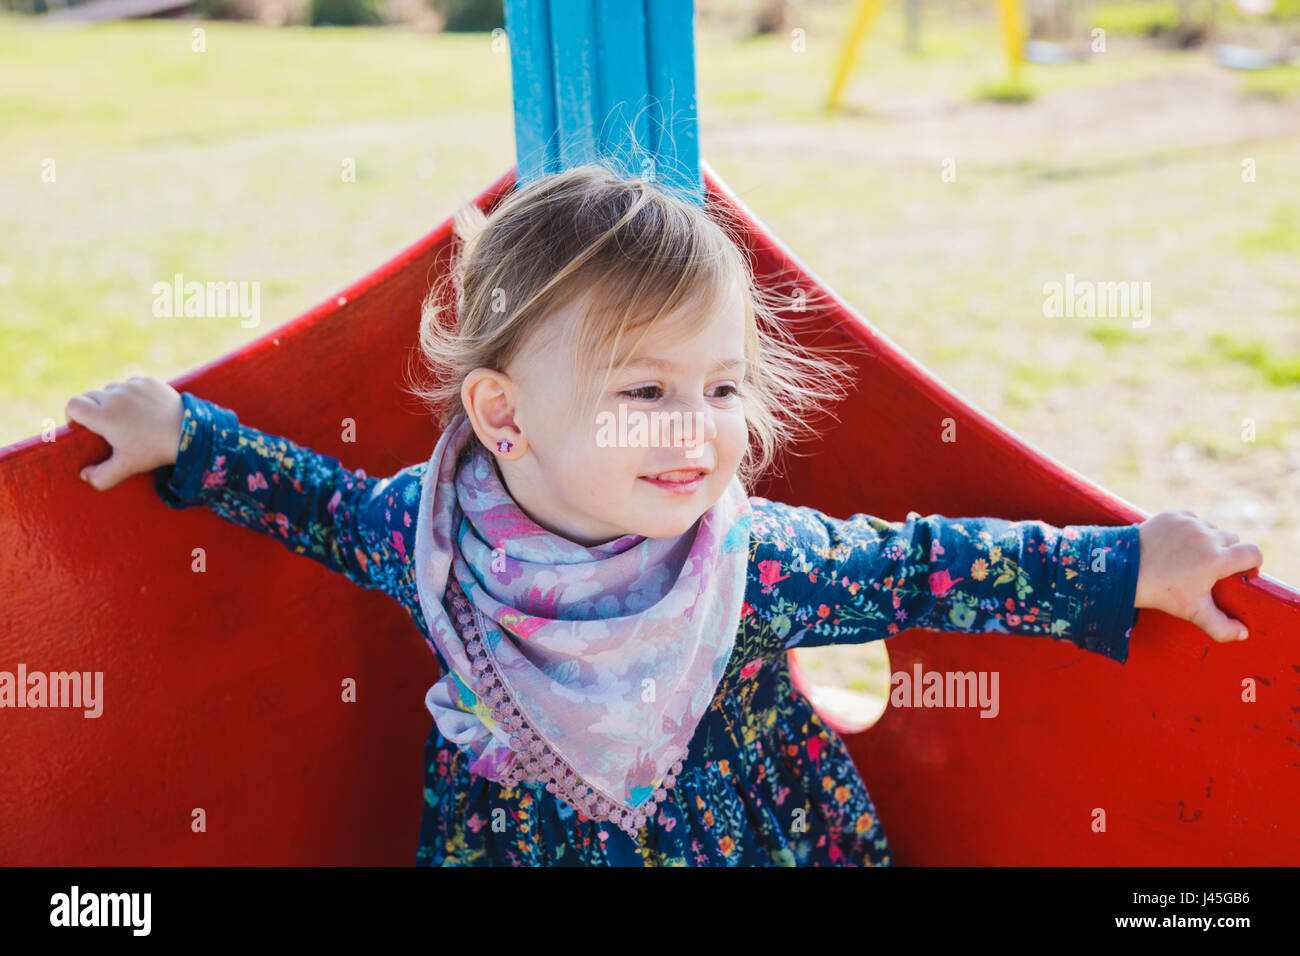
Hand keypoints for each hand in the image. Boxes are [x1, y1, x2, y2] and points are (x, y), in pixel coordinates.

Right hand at [65, 377, 184, 490]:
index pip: (72, 405)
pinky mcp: (149, 382)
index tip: (82, 427)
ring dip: (113, 401)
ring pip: (111, 389)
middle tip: (107, 427)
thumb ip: (101, 477)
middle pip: (90, 396)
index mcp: (103, 415)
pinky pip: (132, 385)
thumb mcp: (127, 467)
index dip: (73, 416)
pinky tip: (144, 410)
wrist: (190, 433)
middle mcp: (114, 395)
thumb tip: (84, 475)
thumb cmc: (154, 450)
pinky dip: (133, 395)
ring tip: (127, 419)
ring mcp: (132, 386)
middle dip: (92, 410)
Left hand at [1134, 510, 1262, 642]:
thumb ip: (1222, 627)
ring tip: (1190, 557)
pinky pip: (1191, 519)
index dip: (1252, 563)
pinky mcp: (1173, 515)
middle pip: (1233, 539)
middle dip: (1227, 553)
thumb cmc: (1160, 592)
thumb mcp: (1193, 612)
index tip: (1241, 572)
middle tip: (1208, 569)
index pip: (1254, 553)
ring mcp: (1189, 523)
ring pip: (1211, 528)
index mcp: (1217, 558)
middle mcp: (1206, 536)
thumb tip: (1243, 633)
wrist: (1124, 570)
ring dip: (1207, 540)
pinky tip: (1176, 544)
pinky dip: (1188, 529)